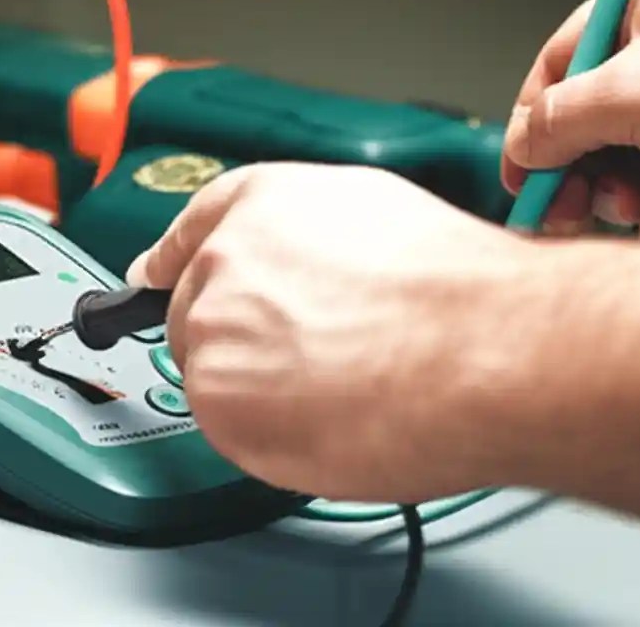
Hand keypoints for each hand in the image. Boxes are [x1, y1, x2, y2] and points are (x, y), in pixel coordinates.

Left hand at [125, 163, 546, 503]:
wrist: (485, 351)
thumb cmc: (459, 292)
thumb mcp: (380, 216)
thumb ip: (309, 238)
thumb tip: (296, 266)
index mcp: (261, 202)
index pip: (194, 228)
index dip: (177, 258)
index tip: (154, 275)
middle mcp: (224, 258)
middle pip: (197, 311)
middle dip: (240, 342)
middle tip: (311, 362)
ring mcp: (212, 327)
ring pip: (214, 375)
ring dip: (258, 393)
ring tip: (339, 391)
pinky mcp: (216, 397)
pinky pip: (229, 427)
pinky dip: (267, 436)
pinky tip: (327, 419)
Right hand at [502, 0, 639, 233]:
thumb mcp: (630, 94)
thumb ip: (554, 120)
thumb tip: (522, 147)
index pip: (557, 64)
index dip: (528, 123)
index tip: (520, 174)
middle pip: (587, 117)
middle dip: (575, 168)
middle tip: (563, 206)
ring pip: (623, 154)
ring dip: (615, 193)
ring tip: (628, 209)